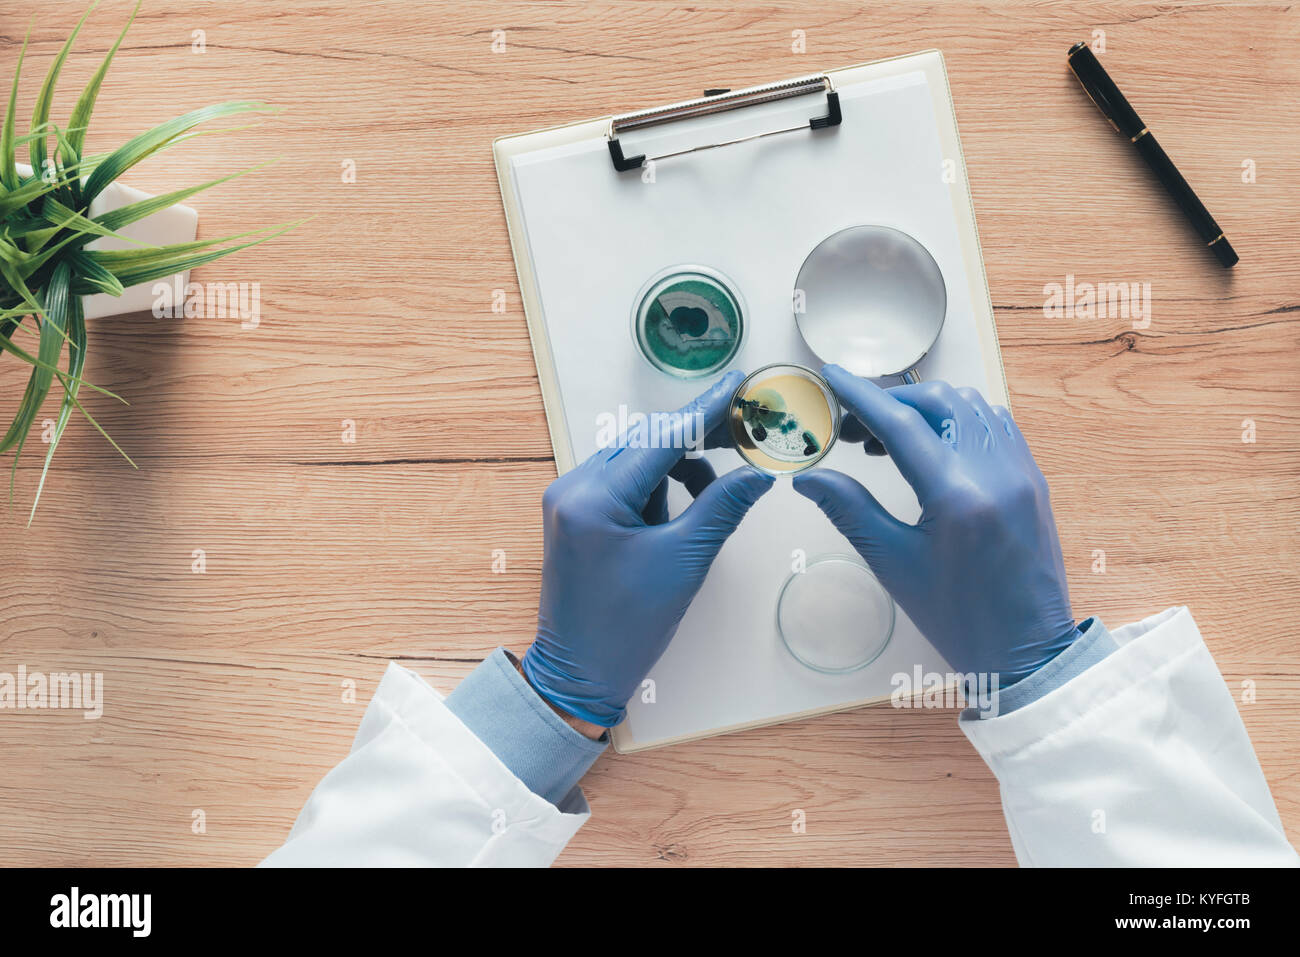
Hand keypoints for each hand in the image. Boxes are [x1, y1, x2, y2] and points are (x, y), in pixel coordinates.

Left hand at [522, 371, 774, 726]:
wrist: (580, 675)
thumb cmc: (626, 628)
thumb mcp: (685, 562)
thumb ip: (722, 506)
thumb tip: (760, 473)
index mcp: (594, 498)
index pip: (660, 438)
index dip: (705, 410)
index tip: (737, 384)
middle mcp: (573, 488)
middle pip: (645, 440)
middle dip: (695, 436)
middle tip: (743, 431)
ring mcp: (569, 501)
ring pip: (636, 460)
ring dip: (677, 467)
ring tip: (712, 495)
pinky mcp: (575, 517)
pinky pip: (623, 483)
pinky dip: (656, 489)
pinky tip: (679, 513)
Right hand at [793, 366, 1078, 686]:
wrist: (1028, 652)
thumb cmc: (960, 618)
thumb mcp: (894, 565)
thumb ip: (851, 510)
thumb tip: (810, 477)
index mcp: (957, 495)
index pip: (902, 424)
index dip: (861, 396)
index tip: (832, 376)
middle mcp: (995, 472)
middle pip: (938, 402)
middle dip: (891, 401)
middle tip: (854, 425)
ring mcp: (1021, 472)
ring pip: (971, 405)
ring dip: (926, 407)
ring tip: (888, 438)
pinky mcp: (1033, 480)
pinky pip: (995, 423)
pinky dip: (959, 418)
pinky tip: (933, 443)